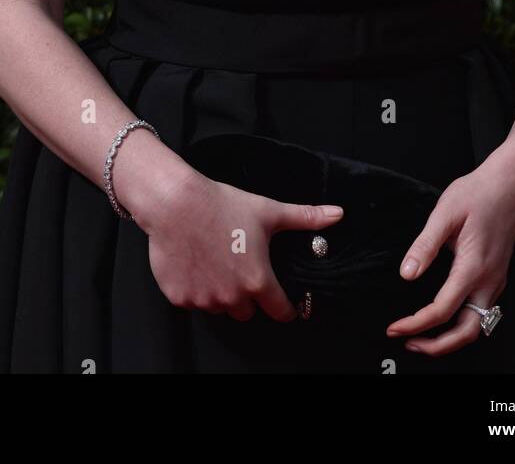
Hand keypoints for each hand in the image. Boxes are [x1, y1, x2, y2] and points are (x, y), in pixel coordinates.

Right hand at [138, 164, 344, 323]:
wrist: (176, 202)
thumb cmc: (223, 205)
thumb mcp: (268, 211)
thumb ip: (305, 218)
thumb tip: (338, 214)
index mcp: (257, 281)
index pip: (280, 312)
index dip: (284, 306)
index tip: (281, 299)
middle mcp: (232, 298)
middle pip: (247, 311)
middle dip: (247, 294)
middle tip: (240, 266)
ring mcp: (204, 300)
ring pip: (219, 307)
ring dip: (220, 292)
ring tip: (215, 260)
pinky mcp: (179, 298)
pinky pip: (193, 301)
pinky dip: (195, 288)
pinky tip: (194, 263)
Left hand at [385, 156, 514, 355]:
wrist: (510, 184)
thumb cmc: (479, 193)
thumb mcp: (445, 213)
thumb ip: (425, 245)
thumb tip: (406, 275)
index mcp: (474, 266)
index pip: (443, 310)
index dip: (416, 324)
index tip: (395, 328)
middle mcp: (489, 280)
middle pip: (467, 332)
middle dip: (437, 346)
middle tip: (408, 343)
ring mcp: (496, 280)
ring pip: (477, 325)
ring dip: (451, 338)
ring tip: (423, 337)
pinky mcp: (497, 276)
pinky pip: (481, 312)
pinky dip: (461, 324)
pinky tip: (444, 318)